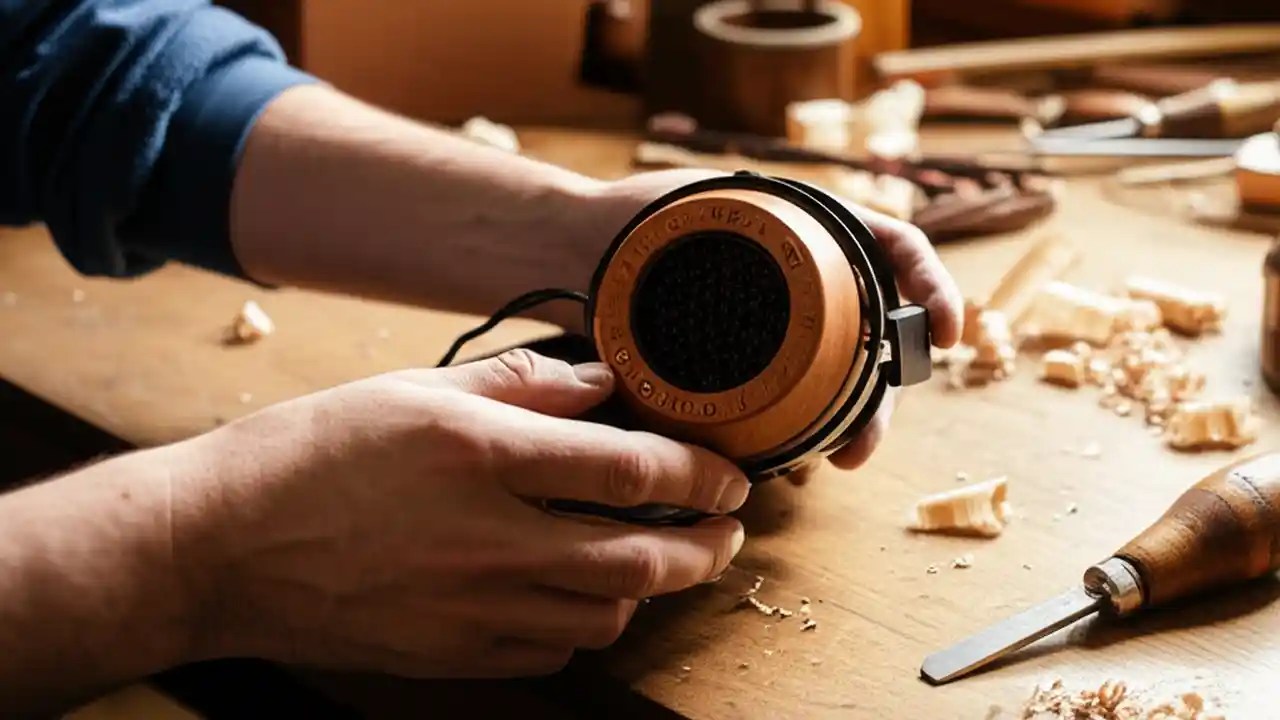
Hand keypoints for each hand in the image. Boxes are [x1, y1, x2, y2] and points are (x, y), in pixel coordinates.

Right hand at [172, 349, 746, 678]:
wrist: (214, 549)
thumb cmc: (306, 455)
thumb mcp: (411, 391)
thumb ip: (518, 386)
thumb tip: (599, 384)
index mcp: (482, 456)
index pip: (632, 468)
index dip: (701, 472)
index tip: (730, 474)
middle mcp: (490, 539)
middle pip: (642, 556)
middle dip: (707, 544)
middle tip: (728, 528)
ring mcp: (472, 608)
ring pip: (607, 612)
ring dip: (653, 586)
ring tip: (660, 556)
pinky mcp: (452, 653)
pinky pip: (553, 651)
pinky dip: (589, 623)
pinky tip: (584, 596)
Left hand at [583, 170, 964, 474]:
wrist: (578, 248)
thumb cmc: (636, 215)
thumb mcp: (700, 204)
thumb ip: (748, 222)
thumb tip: (804, 265)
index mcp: (809, 229)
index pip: (895, 247)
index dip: (932, 286)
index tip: (946, 332)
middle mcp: (804, 279)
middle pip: (874, 332)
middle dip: (885, 391)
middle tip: (864, 442)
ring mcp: (780, 322)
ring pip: (841, 370)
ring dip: (855, 416)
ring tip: (842, 456)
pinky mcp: (751, 358)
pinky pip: (794, 392)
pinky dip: (811, 422)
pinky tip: (804, 451)